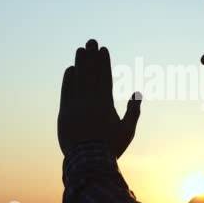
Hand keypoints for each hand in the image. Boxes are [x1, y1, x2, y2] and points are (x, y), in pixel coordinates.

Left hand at [58, 39, 141, 157]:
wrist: (88, 161)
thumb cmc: (110, 148)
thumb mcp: (127, 131)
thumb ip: (133, 111)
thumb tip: (138, 93)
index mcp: (106, 104)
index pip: (105, 77)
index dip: (104, 63)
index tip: (104, 50)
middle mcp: (90, 101)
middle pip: (91, 73)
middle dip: (91, 56)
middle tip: (91, 41)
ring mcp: (76, 105)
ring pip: (78, 79)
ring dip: (80, 63)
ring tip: (80, 50)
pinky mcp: (65, 113)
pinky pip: (66, 91)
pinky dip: (68, 80)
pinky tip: (70, 69)